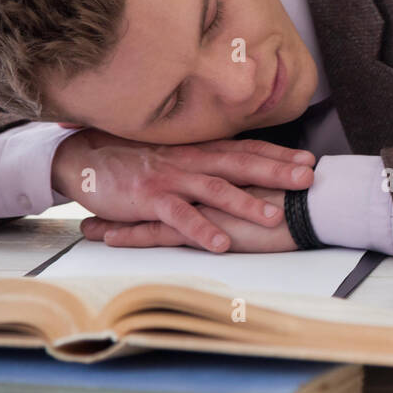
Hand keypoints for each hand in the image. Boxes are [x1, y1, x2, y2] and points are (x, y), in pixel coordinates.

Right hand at [53, 129, 314, 251]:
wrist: (83, 156)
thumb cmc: (134, 159)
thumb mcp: (176, 155)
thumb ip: (206, 160)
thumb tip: (241, 167)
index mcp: (199, 150)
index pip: (246, 148)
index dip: (278, 153)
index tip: (309, 159)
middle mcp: (190, 160)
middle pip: (240, 162)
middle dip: (277, 170)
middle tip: (309, 179)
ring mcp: (170, 179)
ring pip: (215, 188)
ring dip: (246, 201)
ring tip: (275, 216)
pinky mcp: (148, 199)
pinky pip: (179, 216)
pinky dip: (201, 228)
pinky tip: (221, 243)